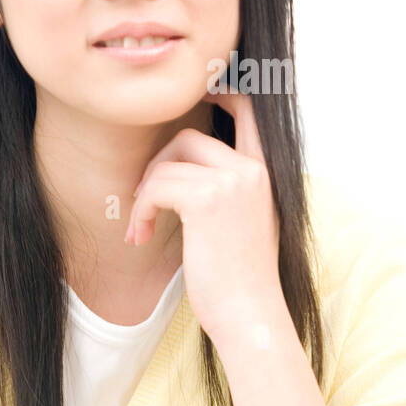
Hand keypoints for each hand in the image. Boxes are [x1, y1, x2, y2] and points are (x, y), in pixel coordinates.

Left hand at [126, 89, 284, 346]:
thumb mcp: (244, 224)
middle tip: (145, 203)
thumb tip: (187, 176)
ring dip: (144, 195)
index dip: (224, 91)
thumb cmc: (240, 279)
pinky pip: (156, 185)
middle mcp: (254, 169)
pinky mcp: (207, 198)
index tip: (203, 93)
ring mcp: (233, 181)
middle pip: (188, 136)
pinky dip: (140, 210)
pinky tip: (141, 236)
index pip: (250, 110)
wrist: (250, 313)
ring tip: (142, 228)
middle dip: (157, 167)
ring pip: (167, 161)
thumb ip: (227, 191)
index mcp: (265, 173)